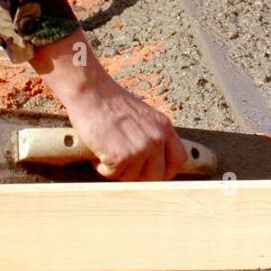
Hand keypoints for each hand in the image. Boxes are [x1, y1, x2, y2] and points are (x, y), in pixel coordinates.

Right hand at [32, 34, 187, 180]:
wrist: (91, 92)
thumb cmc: (110, 102)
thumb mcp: (143, 115)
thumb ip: (152, 135)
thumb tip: (154, 162)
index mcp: (164, 126)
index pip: (179, 159)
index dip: (166, 171)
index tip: (153, 174)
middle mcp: (156, 138)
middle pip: (156, 176)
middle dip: (138, 177)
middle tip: (123, 167)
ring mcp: (140, 148)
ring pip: (132, 178)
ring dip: (117, 170)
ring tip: (107, 150)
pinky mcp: (121, 157)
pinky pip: (112, 175)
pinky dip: (102, 167)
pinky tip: (98, 150)